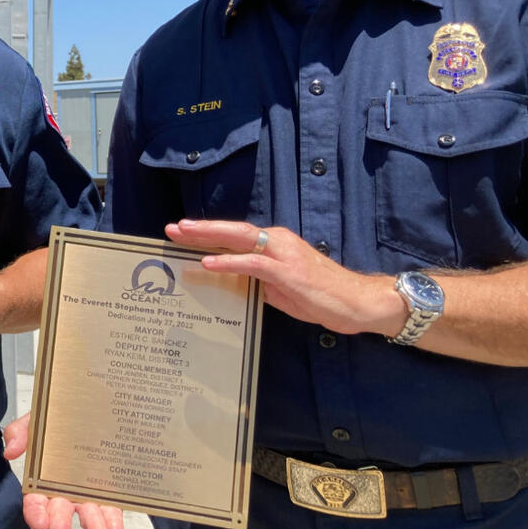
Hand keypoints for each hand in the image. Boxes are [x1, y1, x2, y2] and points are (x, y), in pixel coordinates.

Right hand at [2, 414, 125, 528]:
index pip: (35, 501)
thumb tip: (11, 450)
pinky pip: (111, 507)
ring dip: (93, 527)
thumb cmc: (60, 417)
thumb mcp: (37, 419)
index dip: (36, 513)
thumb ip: (21, 431)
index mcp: (43, 478)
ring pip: (88, 513)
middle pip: (61, 510)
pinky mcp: (108, 490)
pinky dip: (113, 520)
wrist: (92, 404)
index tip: (41, 522)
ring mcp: (87, 492)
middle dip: (61, 522)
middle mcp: (64, 489)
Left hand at [167, 220, 406, 338]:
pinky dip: (228, 262)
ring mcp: (282, 253)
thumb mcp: (284, 290)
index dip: (208, 233)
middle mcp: (277, 241)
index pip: (236, 236)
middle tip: (171, 227)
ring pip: (239, 239)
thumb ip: (262, 282)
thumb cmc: (322, 295)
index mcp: (275, 244)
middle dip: (200, 229)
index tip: (182, 232)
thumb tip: (239, 284)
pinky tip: (208, 263)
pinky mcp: (287, 271)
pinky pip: (252, 263)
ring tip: (182, 236)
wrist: (356, 301)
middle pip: (231, 230)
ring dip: (208, 237)